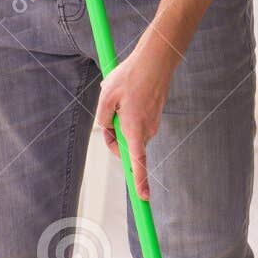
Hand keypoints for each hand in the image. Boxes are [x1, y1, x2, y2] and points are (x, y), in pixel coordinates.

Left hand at [95, 38, 176, 200]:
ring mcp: (153, 123)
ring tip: (122, 97)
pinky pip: (137, 123)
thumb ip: (102, 118)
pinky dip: (129, 114)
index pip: (138, 162)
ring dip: (121, 120)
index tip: (144, 197)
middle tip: (108, 113)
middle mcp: (146, 130)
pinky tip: (129, 94)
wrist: (155, 61)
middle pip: (126, 145)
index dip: (140, 181)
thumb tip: (106, 127)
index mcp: (134, 129)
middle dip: (113, 135)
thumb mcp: (105, 96)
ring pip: (131, 132)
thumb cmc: (130, 77)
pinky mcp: (155, 116)